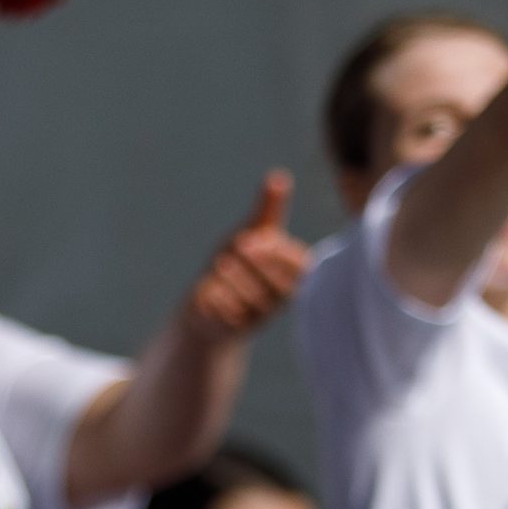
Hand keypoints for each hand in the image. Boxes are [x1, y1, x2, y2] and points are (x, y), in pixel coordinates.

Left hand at [178, 170, 311, 342]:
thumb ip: (268, 209)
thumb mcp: (251, 231)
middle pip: (279, 287)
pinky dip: (217, 302)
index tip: (252, 237)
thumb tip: (278, 177)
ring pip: (253, 303)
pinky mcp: (235, 331)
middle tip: (236, 246)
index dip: (277, 254)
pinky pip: (229, 319)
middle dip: (256, 264)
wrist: (207, 295)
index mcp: (292, 273)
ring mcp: (260, 317)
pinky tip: (207, 291)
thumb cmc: (236, 259)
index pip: (300, 268)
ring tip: (220, 265)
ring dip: (234, 281)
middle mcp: (281, 298)